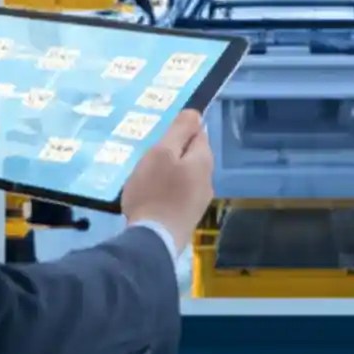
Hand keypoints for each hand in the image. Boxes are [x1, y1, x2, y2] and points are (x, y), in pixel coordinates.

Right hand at [122, 110, 214, 254]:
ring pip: (185, 176)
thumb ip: (179, 132)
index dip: (180, 130)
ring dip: (169, 173)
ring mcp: (199, 202)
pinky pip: (178, 195)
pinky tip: (151, 197)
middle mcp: (207, 180)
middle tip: (149, 155)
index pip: (198, 133)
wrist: (153, 240)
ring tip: (146, 176)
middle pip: (192, 156)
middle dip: (173, 152)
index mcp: (203, 160)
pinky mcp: (187, 218)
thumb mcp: (162, 153)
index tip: (159, 134)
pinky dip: (166, 191)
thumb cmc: (155, 191)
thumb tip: (196, 113)